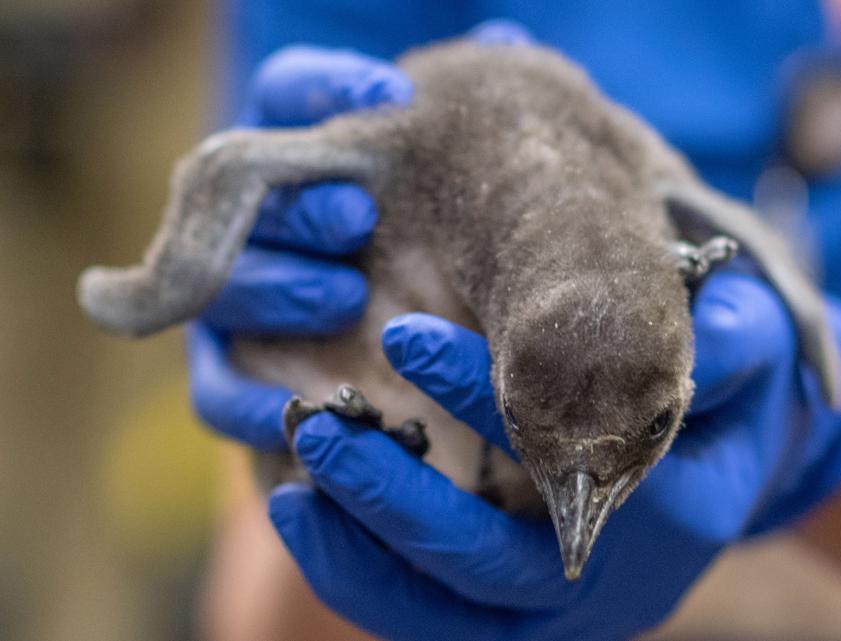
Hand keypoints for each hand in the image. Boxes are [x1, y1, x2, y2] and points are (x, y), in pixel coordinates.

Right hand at [187, 24, 532, 449]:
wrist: (446, 367)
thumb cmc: (459, 255)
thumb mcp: (471, 190)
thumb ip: (475, 129)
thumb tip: (505, 46)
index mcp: (309, 156)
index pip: (288, 94)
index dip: (324, 88)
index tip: (386, 93)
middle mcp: (260, 222)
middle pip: (237, 193)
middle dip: (297, 204)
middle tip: (358, 213)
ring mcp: (236, 303)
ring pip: (221, 290)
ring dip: (275, 289)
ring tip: (347, 295)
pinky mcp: (235, 382)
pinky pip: (217, 394)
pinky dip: (249, 399)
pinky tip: (304, 402)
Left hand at [267, 271, 840, 640]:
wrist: (739, 455)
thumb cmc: (740, 385)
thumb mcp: (752, 341)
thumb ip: (725, 335)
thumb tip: (672, 324)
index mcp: (676, 512)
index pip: (561, 460)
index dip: (479, 399)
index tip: (405, 335)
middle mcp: (616, 582)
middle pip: (489, 566)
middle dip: (397, 499)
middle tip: (321, 428)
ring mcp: (567, 612)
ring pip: (448, 616)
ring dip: (363, 556)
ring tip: (292, 489)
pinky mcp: (526, 618)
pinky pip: (433, 623)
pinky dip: (366, 581)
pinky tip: (310, 519)